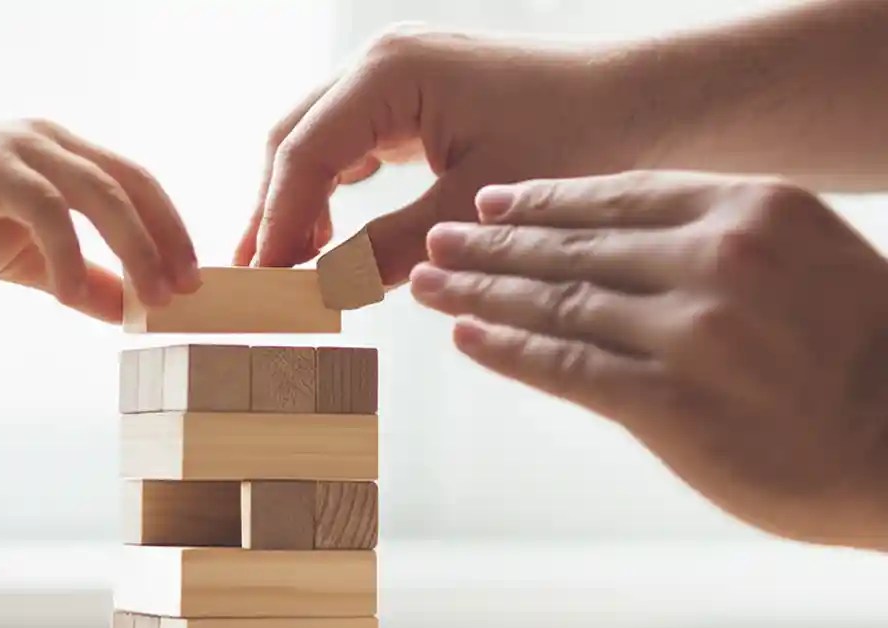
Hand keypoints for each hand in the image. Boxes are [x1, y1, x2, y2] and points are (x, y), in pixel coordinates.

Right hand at [0, 119, 199, 322]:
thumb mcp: (22, 257)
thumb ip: (75, 277)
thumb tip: (125, 311)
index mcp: (66, 156)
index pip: (138, 186)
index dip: (171, 230)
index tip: (191, 279)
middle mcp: (54, 143)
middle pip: (135, 185)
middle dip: (169, 240)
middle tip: (188, 291)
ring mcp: (25, 149)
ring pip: (104, 194)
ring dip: (136, 249)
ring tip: (153, 298)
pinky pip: (48, 210)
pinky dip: (68, 254)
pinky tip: (68, 296)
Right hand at [237, 27, 641, 281]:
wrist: (646, 103)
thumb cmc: (578, 140)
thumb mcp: (475, 207)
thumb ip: (390, 247)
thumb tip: (325, 291)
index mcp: (389, 73)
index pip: (303, 153)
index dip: (275, 222)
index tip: (261, 284)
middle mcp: (382, 63)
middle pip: (295, 140)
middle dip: (272, 210)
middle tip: (255, 282)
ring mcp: (398, 76)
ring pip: (317, 140)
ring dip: (297, 201)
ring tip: (283, 268)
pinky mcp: (417, 98)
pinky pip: (352, 142)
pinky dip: (331, 189)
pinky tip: (326, 236)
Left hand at [410, 171, 887, 547]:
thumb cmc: (863, 352)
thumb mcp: (805, 259)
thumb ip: (717, 245)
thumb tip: (623, 249)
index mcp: (747, 210)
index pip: (617, 197)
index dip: (543, 200)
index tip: (491, 203)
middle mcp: (712, 259)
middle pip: (573, 247)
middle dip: (493, 244)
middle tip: (436, 239)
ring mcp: (686, 331)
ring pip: (556, 301)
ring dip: (481, 291)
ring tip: (428, 282)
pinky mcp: (666, 401)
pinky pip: (564, 365)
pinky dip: (507, 347)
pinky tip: (465, 335)